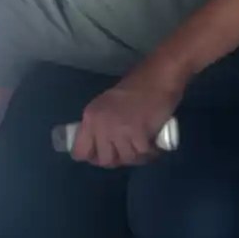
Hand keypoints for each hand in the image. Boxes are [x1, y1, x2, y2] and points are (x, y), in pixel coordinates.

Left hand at [71, 71, 186, 167]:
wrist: (158, 77)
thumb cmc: (135, 87)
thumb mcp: (106, 104)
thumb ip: (99, 124)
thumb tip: (99, 146)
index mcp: (90, 117)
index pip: (80, 151)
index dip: (92, 156)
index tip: (102, 154)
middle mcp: (101, 126)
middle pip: (104, 160)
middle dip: (117, 159)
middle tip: (127, 151)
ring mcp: (119, 131)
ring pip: (125, 159)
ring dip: (136, 156)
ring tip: (143, 148)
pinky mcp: (139, 134)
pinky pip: (142, 154)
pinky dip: (150, 153)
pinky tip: (154, 147)